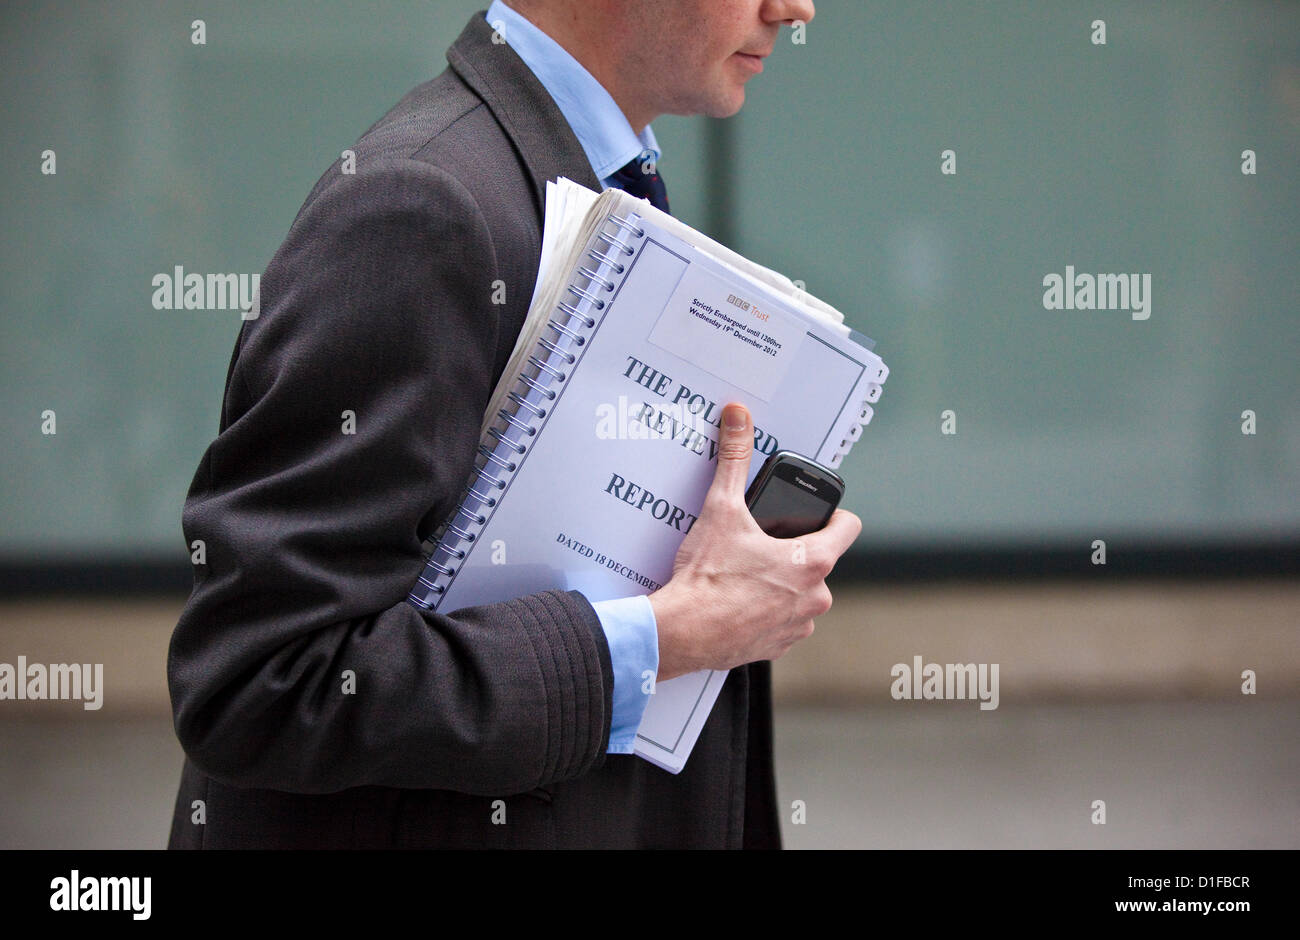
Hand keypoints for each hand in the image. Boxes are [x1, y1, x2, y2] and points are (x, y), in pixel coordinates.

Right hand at [648, 402, 861, 680]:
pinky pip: (782, 621)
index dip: (833, 514)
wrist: (681, 632)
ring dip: (780, 584)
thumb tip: (738, 418)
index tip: (815, 513)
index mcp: (812, 561)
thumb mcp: (721, 509)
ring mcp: (799, 625)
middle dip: (792, 551)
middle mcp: (815, 596)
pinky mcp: (778, 646)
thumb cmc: (706, 577)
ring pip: (801, 593)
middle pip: (818, 560)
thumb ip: (734, 459)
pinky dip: (765, 611)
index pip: (849, 527)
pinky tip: (737, 602)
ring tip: (744, 574)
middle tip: (758, 544)